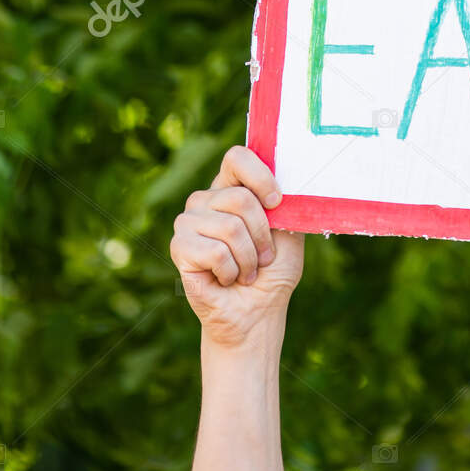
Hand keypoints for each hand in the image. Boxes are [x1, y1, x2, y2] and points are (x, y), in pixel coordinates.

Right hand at [170, 144, 303, 349]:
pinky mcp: (179, 247)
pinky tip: (226, 279)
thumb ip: (287, 203)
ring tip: (245, 271)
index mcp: (232, 188)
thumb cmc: (273, 271)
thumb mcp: (290, 231)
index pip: (237, 158)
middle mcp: (206, 200)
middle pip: (239, 197)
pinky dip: (231, 271)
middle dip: (262, 235)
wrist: (257, 312)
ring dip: (248, 258)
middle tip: (263, 257)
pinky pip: (216, 251)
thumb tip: (289, 183)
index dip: (259, 176)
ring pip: (229, 226)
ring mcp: (188, 222)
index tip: (277, 202)